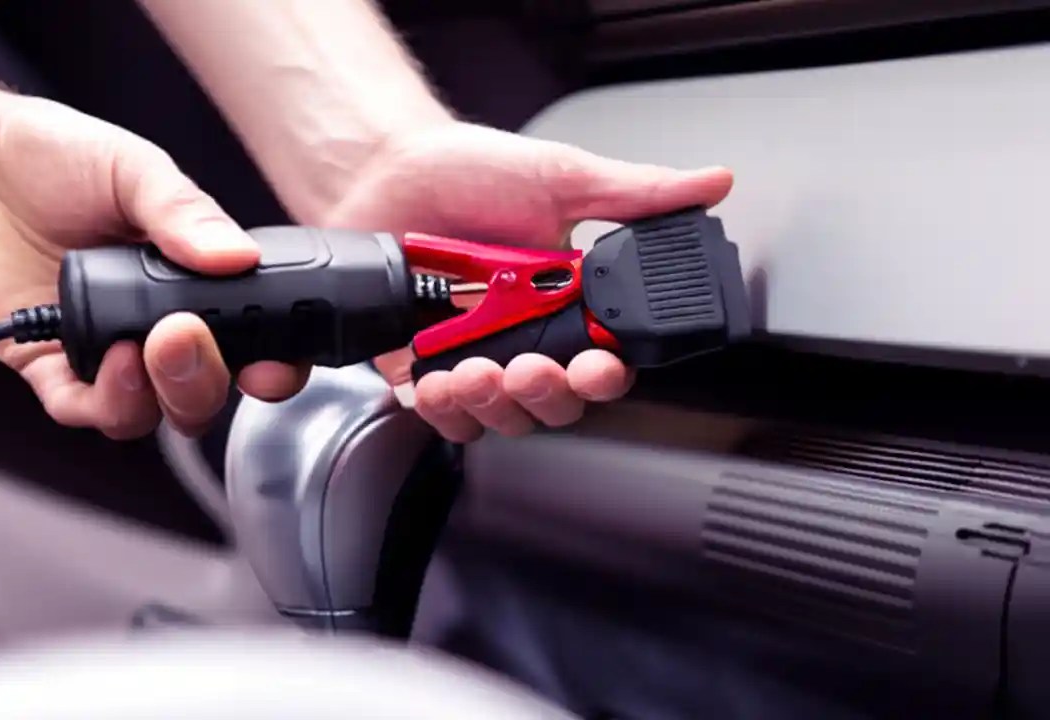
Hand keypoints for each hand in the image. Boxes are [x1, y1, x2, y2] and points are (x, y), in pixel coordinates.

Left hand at [0, 93, 304, 438]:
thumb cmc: (53, 156)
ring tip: (144, 349)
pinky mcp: (49, 366)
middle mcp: (155, 324)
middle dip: (207, 380)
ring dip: (159, 394)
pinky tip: (108, 361)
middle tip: (188, 340)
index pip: (252, 340)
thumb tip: (238, 255)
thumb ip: (185, 212)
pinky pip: (84, 409)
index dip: (273, 365)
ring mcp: (104, 350)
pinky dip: (104, 400)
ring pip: (153, 411)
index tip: (274, 365)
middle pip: (205, 390)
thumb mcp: (133, 167)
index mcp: (194, 281)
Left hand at [323, 121, 733, 442]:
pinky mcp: (425, 367)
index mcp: (568, 300)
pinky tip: (436, 382)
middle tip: (529, 367)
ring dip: (493, 405)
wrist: (384, 169)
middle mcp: (526, 335)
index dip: (604, 377)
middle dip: (547, 395)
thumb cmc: (468, 171)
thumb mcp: (559, 176)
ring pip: (503, 416)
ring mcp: (475, 355)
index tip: (596, 367)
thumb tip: (711, 183)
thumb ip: (635, 193)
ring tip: (474, 370)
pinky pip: (443, 415)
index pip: (605, 360)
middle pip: (556, 403)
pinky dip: (442, 410)